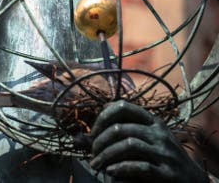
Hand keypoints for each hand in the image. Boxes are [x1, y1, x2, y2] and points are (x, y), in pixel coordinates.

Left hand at [89, 100, 207, 181]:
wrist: (193, 179)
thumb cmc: (163, 156)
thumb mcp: (147, 138)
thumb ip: (123, 132)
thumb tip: (89, 126)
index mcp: (152, 121)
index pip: (123, 106)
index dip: (103, 117)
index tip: (93, 132)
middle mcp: (159, 133)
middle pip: (121, 128)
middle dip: (100, 140)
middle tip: (92, 152)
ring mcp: (165, 152)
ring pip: (128, 145)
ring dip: (106, 154)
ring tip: (96, 163)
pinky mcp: (168, 172)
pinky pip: (140, 166)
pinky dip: (121, 168)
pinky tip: (111, 170)